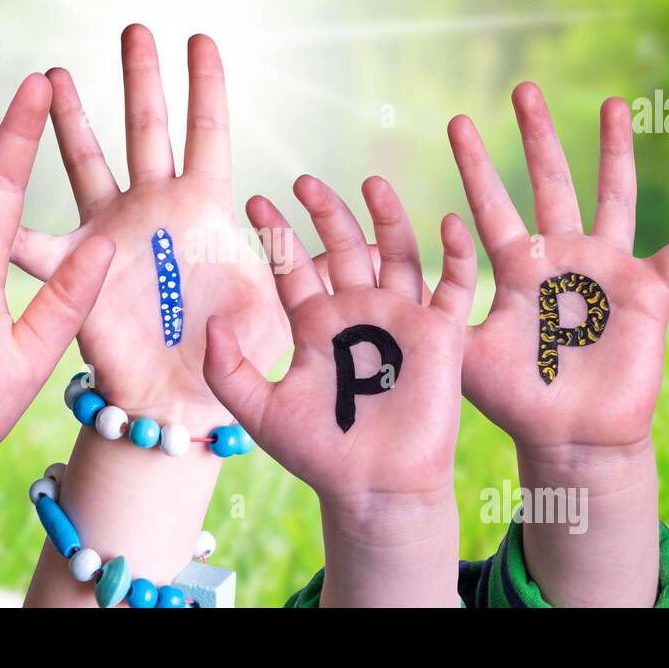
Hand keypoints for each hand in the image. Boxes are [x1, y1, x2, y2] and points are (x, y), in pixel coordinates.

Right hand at [16, 26, 287, 604]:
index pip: (207, 131)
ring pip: (85, 163)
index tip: (201, 36)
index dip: (204, 84)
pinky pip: (35, 246)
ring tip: (52, 75)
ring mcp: (110, 234)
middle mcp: (154, 209)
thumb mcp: (276, 309)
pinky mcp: (77, 272)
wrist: (185, 404)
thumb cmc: (237, 358)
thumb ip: (286, 272)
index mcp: (204, 208)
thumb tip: (299, 239)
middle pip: (144, 129)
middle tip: (134, 27)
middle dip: (139, 78)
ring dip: (68, 121)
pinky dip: (11, 223)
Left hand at [204, 175, 476, 605]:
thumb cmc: (320, 454)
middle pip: (341, 248)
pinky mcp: (439, 334)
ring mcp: (400, 319)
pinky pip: (452, 286)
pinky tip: (448, 222)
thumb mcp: (262, 411)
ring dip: (386, 218)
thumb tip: (214, 322)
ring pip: (395, 253)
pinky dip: (455, 255)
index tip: (254, 202)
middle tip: (304, 180)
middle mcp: (356, 313)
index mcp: (315, 325)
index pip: (293, 268)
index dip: (276, 235)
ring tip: (370, 182)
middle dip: (325, 213)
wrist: (376, 487)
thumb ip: (230, 370)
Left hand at [449, 82, 668, 450]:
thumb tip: (427, 246)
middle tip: (522, 88)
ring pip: (613, 197)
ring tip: (612, 103)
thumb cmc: (516, 400)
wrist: (571, 436)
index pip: (491, 204)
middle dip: (536, 137)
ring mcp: (608, 270)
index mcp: (519, 267)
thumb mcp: (466, 353)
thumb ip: (444, 307)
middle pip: (549, 183)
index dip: (475, 165)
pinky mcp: (650, 294)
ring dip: (614, 151)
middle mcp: (563, 257)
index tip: (457, 122)